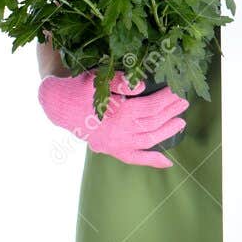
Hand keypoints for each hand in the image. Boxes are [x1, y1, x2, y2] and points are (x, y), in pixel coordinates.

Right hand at [38, 70, 188, 168]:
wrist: (58, 106)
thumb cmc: (80, 89)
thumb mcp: (98, 78)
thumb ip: (120, 82)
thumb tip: (142, 87)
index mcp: (118, 114)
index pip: (151, 106)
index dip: (166, 99)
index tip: (177, 90)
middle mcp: (119, 132)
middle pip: (153, 122)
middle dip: (170, 112)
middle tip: (183, 102)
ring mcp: (115, 144)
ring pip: (148, 140)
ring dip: (167, 132)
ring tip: (180, 123)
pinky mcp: (111, 150)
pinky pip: (134, 158)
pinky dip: (151, 161)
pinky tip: (167, 162)